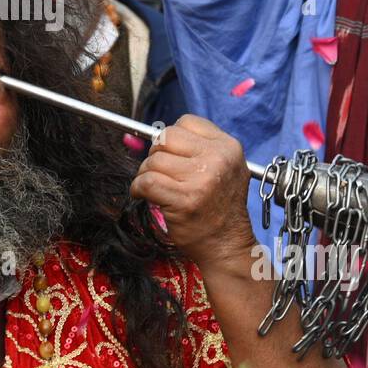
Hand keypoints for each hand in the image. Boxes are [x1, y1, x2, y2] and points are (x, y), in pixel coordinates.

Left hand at [130, 115, 254, 268]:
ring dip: (146, 173)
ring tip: (156, 188)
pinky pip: (146, 181)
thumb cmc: (219, 207)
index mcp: (228, 147)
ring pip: (153, 160)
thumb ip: (197, 148)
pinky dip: (138, 188)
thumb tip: (148, 136)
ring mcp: (201, 180)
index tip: (171, 155)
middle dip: (156, 154)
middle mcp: (218, 160)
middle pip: (166, 138)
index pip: (186, 122)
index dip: (173, 138)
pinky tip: (144, 195)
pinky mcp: (184, 200)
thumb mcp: (224, 168)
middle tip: (161, 173)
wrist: (227, 246)